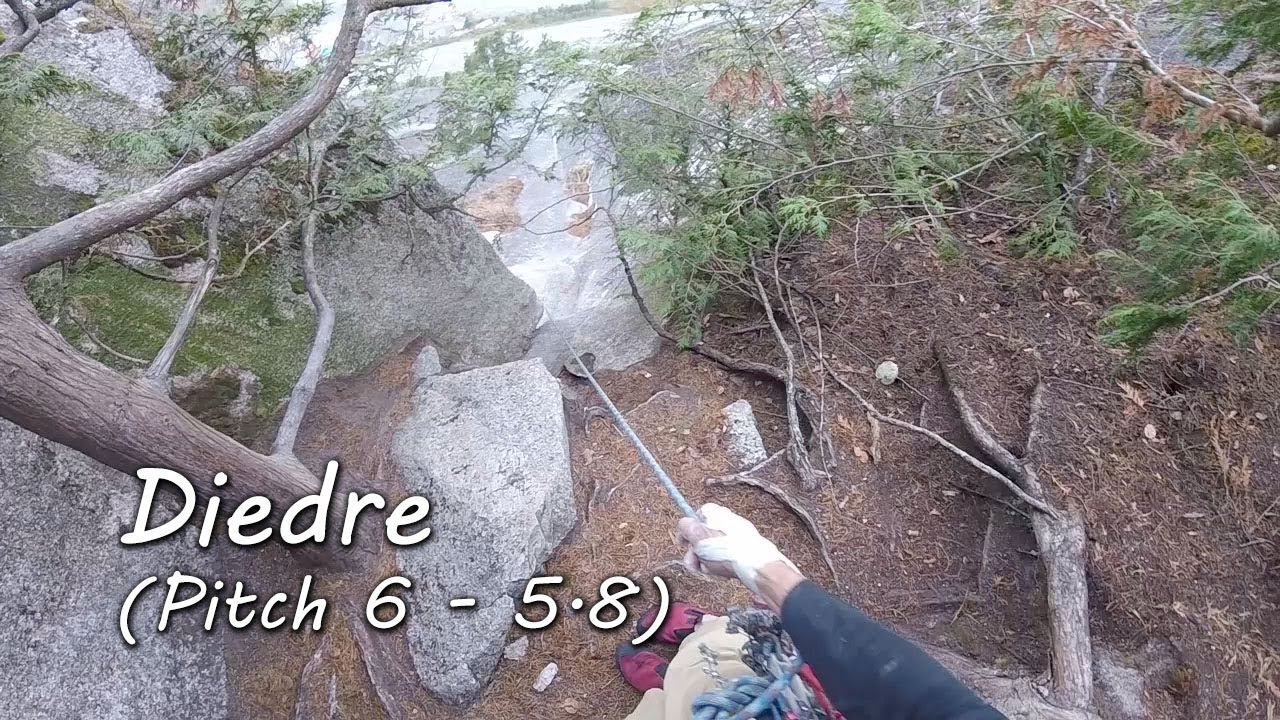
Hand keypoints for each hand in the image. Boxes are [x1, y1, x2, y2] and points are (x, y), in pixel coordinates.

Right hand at [677, 504, 801, 605]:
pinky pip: (727, 555)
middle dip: (696, 551)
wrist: (754, 565)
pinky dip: (722, 564)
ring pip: (714, 547)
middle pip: (704, 534)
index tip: (683, 544)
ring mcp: (737, 533)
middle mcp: (727, 519)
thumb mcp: (697, 536)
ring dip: (708, 560)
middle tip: (694, 564)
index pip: (696, 516)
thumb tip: (683, 524)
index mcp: (714, 512)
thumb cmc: (725, 550)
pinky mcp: (746, 547)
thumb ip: (686, 527)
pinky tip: (723, 572)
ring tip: (711, 570)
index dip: (688, 532)